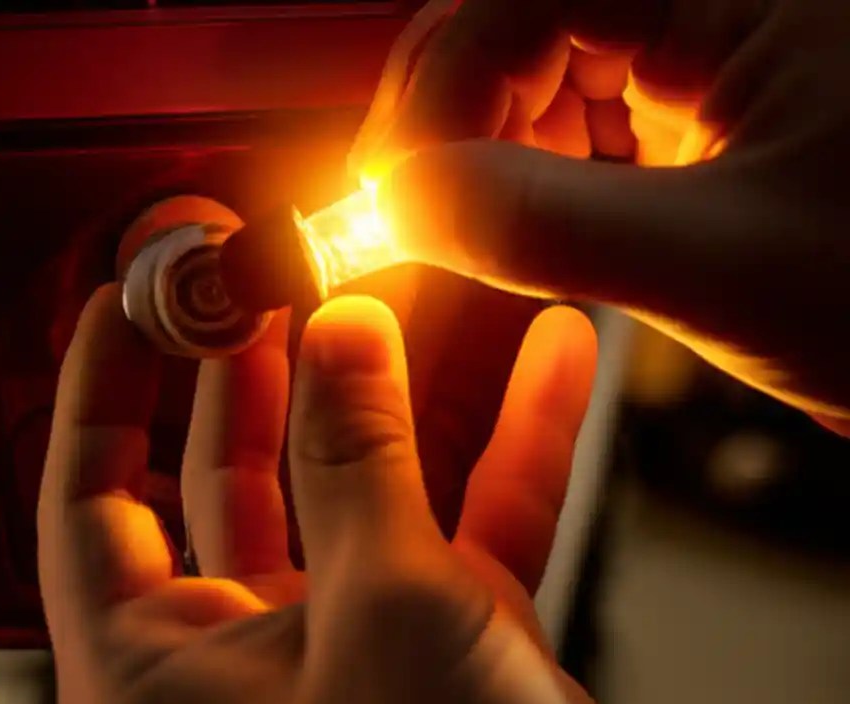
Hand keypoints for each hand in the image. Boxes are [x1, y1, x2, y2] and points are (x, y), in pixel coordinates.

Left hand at [38, 284, 602, 703]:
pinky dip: (501, 457)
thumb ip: (360, 463)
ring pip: (352, 498)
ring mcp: (342, 661)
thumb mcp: (381, 611)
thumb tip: (344, 337)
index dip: (100, 388)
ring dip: (390, 396)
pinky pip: (462, 539)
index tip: (123, 298)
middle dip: (261, 367)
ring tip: (395, 288)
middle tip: (273, 272)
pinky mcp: (437, 666)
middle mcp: (236, 665)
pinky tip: (540, 371)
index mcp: (153, 672)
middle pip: (224, 479)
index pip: (87, 499)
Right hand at [352, 0, 849, 433]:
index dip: (439, 88)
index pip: (527, 0)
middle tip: (411, 211)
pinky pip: (596, 113)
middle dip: (458, 118)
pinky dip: (550, 170)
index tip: (388, 188)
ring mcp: (724, 46)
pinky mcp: (721, 102)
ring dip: (498, 147)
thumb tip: (399, 200)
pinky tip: (551, 220)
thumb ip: (537, 222)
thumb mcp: (718, 264)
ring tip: (489, 227)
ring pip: (551, 68)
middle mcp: (728, 1)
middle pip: (527, 24)